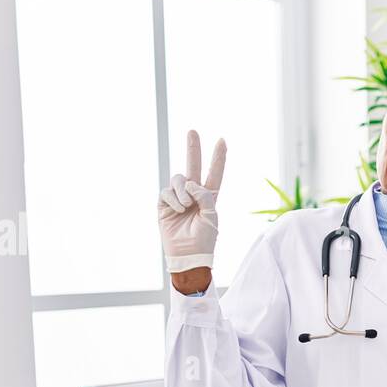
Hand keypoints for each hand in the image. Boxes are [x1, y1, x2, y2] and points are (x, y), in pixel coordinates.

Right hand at [159, 130, 226, 273]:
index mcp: (209, 197)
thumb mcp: (212, 217)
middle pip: (193, 166)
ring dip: (183, 191)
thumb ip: (206, 196)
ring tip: (186, 206)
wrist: (188, 255)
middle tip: (193, 130)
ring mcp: (177, 198)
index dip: (218, 158)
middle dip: (193, 148)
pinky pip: (167, 191)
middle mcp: (193, 194)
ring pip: (178, 179)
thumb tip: (191, 183)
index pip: (214, 174)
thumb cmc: (204, 239)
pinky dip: (173, 199)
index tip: (222, 140)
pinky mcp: (164, 203)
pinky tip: (177, 210)